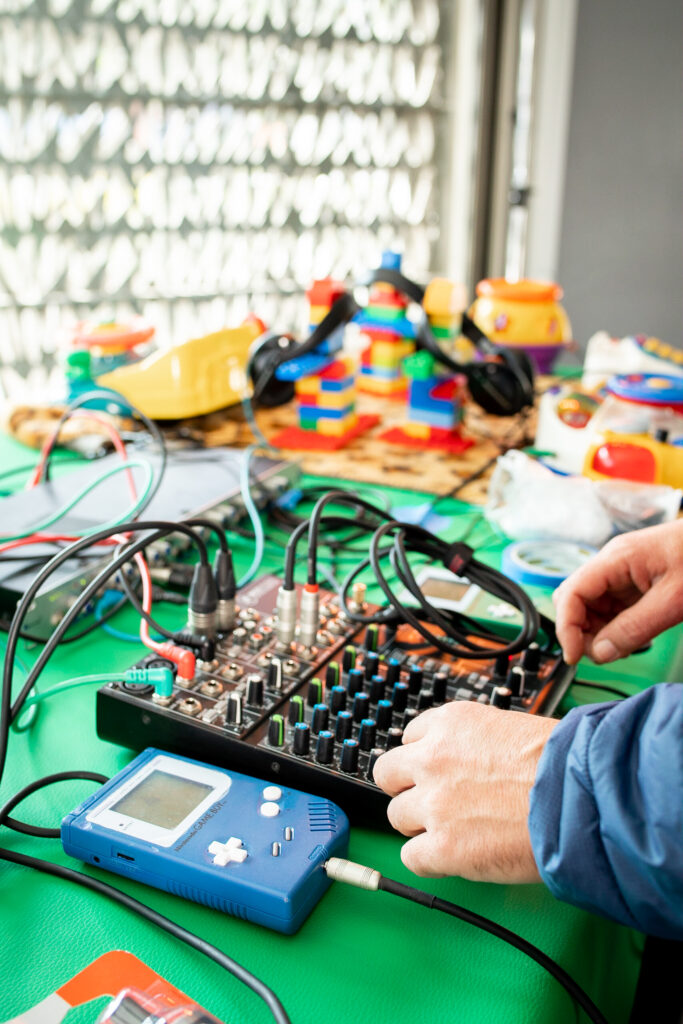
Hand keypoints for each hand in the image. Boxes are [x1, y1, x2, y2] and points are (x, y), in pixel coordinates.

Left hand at [372, 701, 557, 881]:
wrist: (580, 796)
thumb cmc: (560, 764)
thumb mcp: (507, 728)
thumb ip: (474, 743)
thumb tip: (468, 761)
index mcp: (449, 724)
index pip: (411, 738)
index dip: (426, 759)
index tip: (440, 772)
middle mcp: (433, 758)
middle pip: (388, 773)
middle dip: (408, 788)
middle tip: (434, 802)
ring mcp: (434, 803)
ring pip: (397, 815)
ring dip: (421, 825)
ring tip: (457, 830)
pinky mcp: (442, 847)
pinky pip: (411, 857)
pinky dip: (430, 860)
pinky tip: (456, 856)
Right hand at [553, 520, 682, 664]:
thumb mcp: (674, 601)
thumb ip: (634, 628)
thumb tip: (600, 653)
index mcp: (615, 559)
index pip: (570, 594)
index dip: (566, 627)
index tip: (576, 656)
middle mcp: (612, 563)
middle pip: (575, 600)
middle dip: (580, 630)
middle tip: (603, 654)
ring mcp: (622, 572)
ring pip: (591, 606)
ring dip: (598, 630)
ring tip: (621, 647)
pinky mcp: (634, 581)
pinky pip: (611, 607)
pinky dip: (614, 626)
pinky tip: (631, 637)